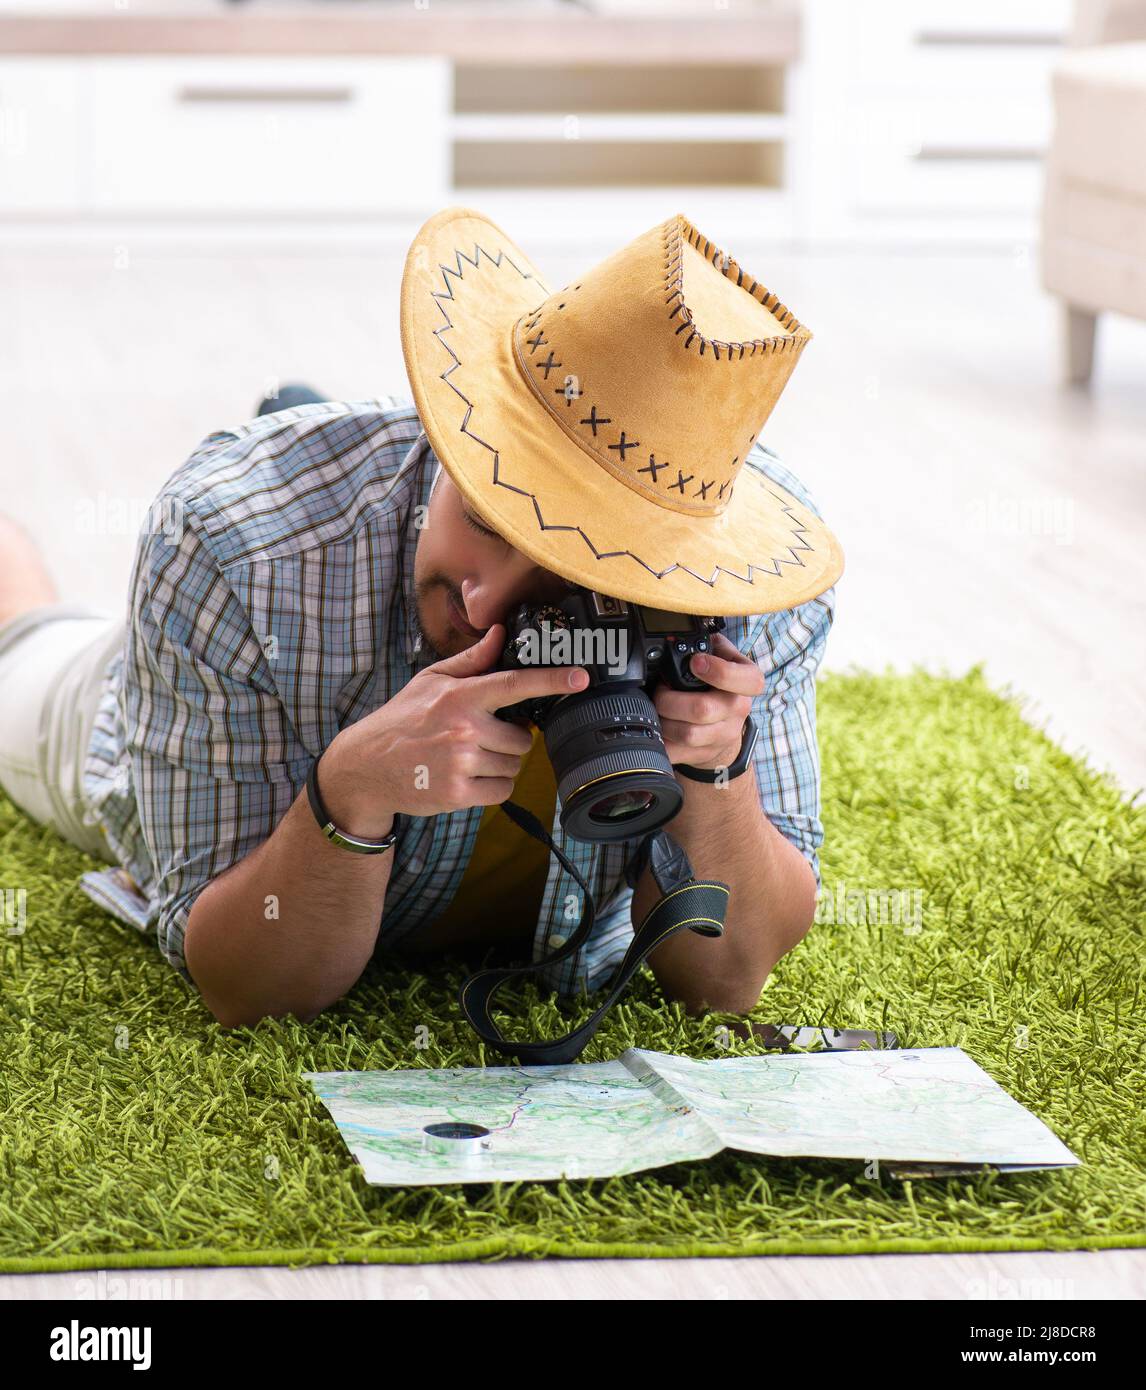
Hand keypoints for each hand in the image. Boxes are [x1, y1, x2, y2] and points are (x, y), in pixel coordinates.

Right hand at [321, 623, 588, 827]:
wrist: (366, 766)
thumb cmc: (402, 720)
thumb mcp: (429, 681)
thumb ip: (470, 661)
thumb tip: (500, 632)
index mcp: (460, 697)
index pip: (514, 684)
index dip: (551, 680)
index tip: (581, 678)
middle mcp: (464, 729)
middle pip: (522, 738)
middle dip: (510, 739)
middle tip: (483, 738)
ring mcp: (462, 763)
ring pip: (514, 765)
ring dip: (500, 763)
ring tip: (469, 757)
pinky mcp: (458, 793)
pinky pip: (502, 790)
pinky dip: (493, 787)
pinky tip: (468, 778)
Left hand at [653, 631, 763, 770]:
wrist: (723, 726)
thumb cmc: (718, 684)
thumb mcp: (722, 656)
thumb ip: (710, 644)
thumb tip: (680, 632)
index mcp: (747, 683)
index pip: (747, 681)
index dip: (719, 672)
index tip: (696, 663)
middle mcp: (738, 710)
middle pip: (702, 709)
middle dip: (670, 698)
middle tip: (660, 690)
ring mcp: (723, 736)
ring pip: (688, 734)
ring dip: (663, 719)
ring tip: (658, 709)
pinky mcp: (704, 754)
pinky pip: (676, 752)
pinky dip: (660, 740)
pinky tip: (658, 727)